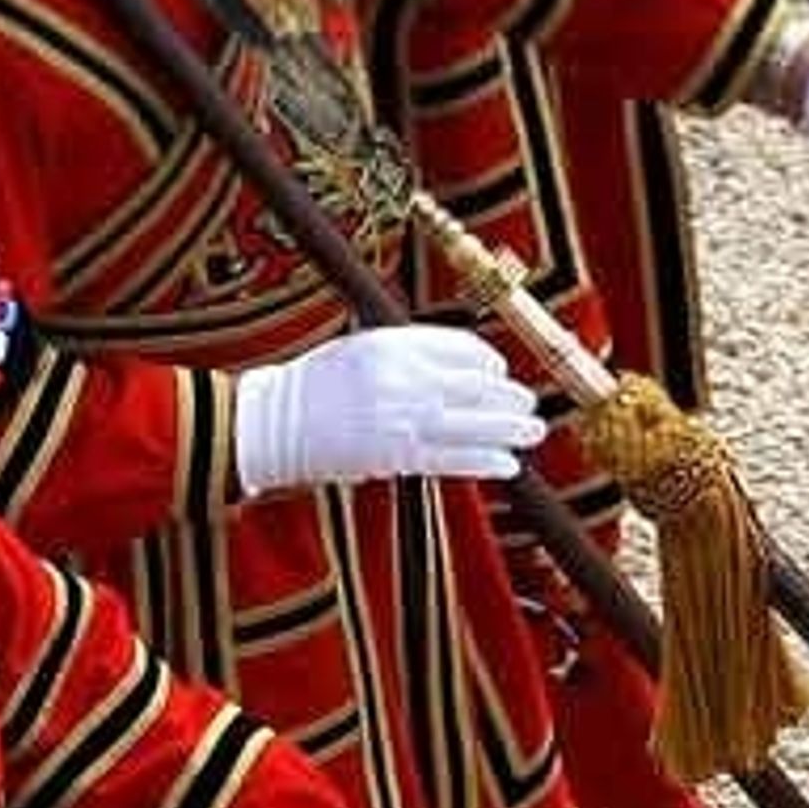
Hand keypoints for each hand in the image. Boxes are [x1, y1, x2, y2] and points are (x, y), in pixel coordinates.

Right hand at [231, 327, 542, 495]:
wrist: (275, 422)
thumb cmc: (316, 384)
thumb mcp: (362, 347)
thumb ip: (408, 352)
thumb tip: (461, 366)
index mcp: (394, 343)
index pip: (461, 348)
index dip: (489, 362)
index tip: (500, 372)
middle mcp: (403, 377)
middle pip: (476, 385)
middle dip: (509, 397)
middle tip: (530, 404)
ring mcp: (402, 417)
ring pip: (473, 423)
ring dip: (510, 429)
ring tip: (533, 432)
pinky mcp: (396, 455)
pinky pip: (453, 459)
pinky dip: (485, 461)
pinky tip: (508, 464)